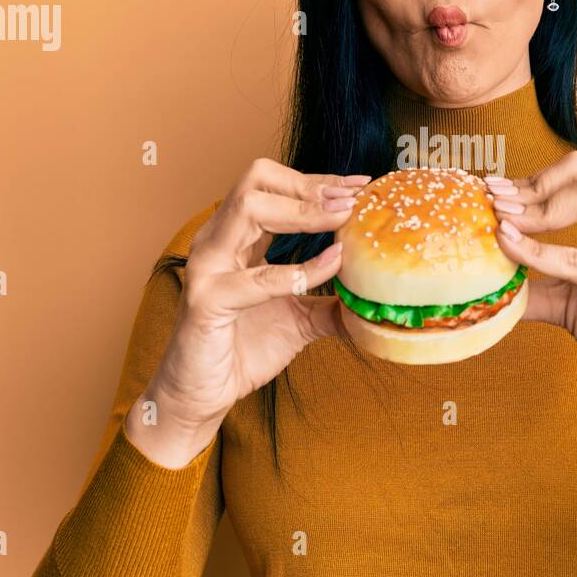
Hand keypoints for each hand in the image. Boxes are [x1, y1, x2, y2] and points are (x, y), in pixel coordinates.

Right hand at [145, 158, 369, 437]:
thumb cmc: (243, 350)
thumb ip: (331, 301)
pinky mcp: (207, 300)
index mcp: (236, 237)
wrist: (202, 396)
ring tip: (341, 219)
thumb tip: (374, 295)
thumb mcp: (300, 318)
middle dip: (309, 186)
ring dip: (302, 211)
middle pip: (256, 181)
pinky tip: (331, 264)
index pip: (273, 186)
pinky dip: (299, 270)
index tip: (359, 186)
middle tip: (351, 200)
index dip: (318, 182)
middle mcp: (217, 242)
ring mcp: (208, 267)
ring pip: (249, 209)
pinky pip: (257, 277)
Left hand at [486, 151, 576, 419]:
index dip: (535, 177)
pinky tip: (509, 246)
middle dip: (531, 185)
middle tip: (493, 203)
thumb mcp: (574, 300)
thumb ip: (538, 284)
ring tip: (501, 223)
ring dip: (534, 208)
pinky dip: (537, 250)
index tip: (496, 192)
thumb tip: (489, 281)